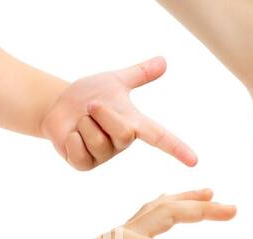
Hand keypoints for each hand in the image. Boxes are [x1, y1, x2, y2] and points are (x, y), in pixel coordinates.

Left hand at [41, 57, 197, 170]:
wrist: (58, 105)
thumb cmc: (89, 94)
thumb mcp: (114, 81)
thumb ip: (140, 74)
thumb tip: (163, 61)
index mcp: (134, 125)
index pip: (160, 137)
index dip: (177, 148)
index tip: (194, 161)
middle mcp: (122, 143)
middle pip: (123, 132)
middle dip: (102, 112)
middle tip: (91, 106)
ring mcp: (103, 156)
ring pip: (98, 140)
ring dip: (84, 123)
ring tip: (81, 121)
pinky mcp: (84, 164)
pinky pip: (79, 151)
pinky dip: (70, 138)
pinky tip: (71, 135)